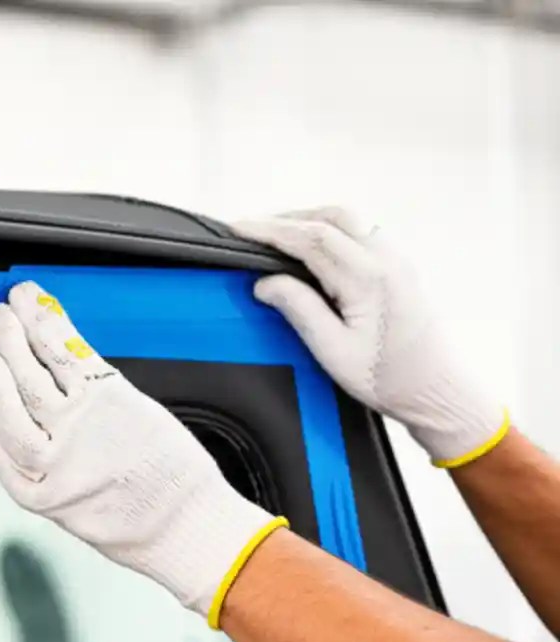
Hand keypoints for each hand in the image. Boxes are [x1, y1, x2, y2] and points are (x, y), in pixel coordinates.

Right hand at [0, 281, 283, 625]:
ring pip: (34, 374)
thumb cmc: (144, 527)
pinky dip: (54, 329)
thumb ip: (51, 483)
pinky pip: (71, 356)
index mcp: (41, 494)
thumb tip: (32, 449)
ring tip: (8, 308)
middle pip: (10, 401)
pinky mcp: (110, 398)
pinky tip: (43, 312)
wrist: (190, 524)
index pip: (3, 448)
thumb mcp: (81, 519)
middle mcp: (52, 459)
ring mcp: (79, 426)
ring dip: (19, 334)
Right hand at [232, 207, 508, 467]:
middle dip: (287, 219)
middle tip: (251, 232)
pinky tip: (310, 251)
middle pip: (331, 217)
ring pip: (347, 221)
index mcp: (369, 279)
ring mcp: (396, 261)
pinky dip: (328, 231)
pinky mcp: (398, 268)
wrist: (437, 391)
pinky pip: (359, 234)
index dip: (269, 229)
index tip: (237, 228)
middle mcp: (386, 260)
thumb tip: (265, 283)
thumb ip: (299, 310)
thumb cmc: (388, 379)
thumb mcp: (334, 353)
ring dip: (309, 222)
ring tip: (276, 239)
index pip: (311, 238)